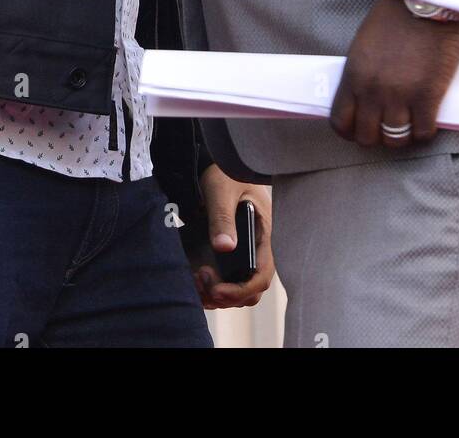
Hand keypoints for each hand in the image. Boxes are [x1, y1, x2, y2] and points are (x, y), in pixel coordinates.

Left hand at [194, 165, 273, 309]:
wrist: (215, 161)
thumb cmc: (225, 171)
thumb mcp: (222, 190)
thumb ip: (222, 217)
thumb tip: (224, 247)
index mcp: (264, 233)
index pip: (261, 275)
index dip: (240, 290)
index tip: (216, 290)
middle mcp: (257, 247)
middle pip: (251, 289)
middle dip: (227, 297)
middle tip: (202, 285)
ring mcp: (244, 251)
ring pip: (238, 289)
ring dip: (217, 294)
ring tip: (195, 281)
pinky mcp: (230, 252)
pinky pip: (226, 279)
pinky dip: (211, 286)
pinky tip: (194, 277)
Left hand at [330, 0, 458, 148]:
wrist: (424, 4)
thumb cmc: (393, 19)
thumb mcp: (363, 46)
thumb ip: (360, 73)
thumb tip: (363, 97)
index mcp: (352, 77)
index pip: (340, 122)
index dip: (349, 132)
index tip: (358, 131)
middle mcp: (372, 91)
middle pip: (367, 136)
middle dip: (375, 137)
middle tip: (385, 130)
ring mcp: (400, 97)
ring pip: (395, 139)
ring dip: (401, 138)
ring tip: (408, 128)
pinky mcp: (428, 97)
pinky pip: (423, 132)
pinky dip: (424, 134)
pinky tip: (426, 125)